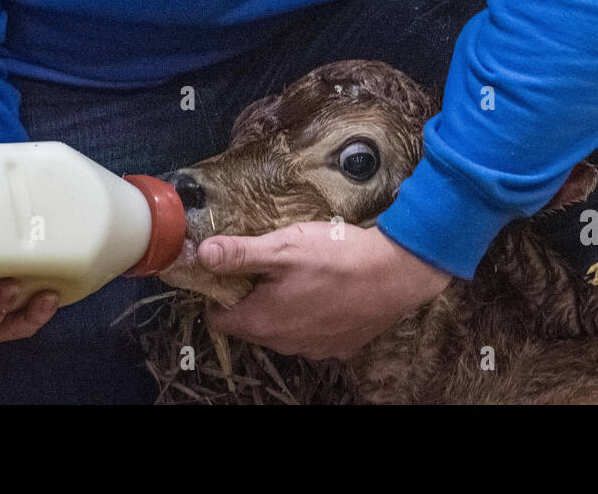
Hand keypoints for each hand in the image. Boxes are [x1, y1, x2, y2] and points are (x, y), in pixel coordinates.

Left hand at [199, 223, 450, 359]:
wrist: (397, 273)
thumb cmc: (337, 256)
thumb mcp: (282, 247)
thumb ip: (239, 254)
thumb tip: (200, 254)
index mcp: (260, 321)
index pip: (218, 317)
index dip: (221, 291)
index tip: (236, 268)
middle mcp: (283, 343)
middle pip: (251, 323)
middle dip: (254, 296)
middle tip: (274, 265)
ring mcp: (312, 349)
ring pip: (282, 328)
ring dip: (284, 306)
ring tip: (304, 274)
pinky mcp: (339, 347)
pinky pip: (313, 333)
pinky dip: (313, 315)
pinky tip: (328, 291)